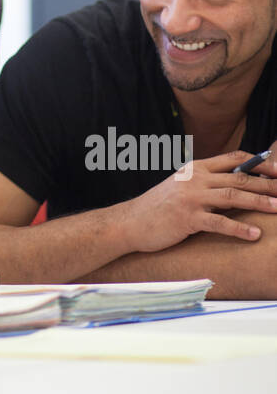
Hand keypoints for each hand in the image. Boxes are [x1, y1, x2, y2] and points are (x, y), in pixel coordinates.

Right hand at [118, 150, 276, 253]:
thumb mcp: (181, 185)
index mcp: (196, 168)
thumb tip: (233, 184)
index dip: (259, 163)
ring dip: (259, 203)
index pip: (234, 159)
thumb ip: (204, 181)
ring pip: (233, 197)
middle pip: (239, 178)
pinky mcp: (187, 219)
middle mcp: (196, 179)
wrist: (130, 222)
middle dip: (266, 184)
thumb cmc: (158, 206)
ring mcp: (191, 198)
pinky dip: (239, 229)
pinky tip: (255, 234)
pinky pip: (219, 223)